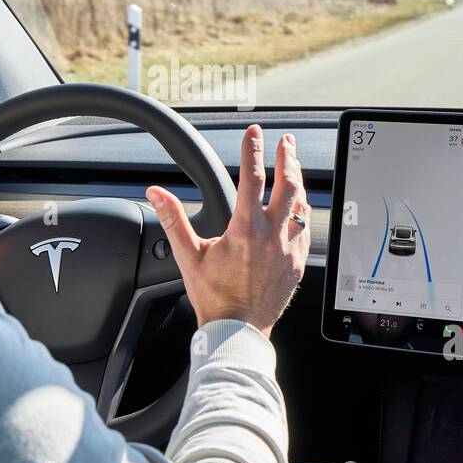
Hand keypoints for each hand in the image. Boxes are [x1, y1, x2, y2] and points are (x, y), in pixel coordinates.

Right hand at [146, 125, 310, 336]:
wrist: (238, 330)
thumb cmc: (214, 297)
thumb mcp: (189, 255)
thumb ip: (173, 219)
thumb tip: (157, 193)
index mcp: (245, 229)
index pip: (252, 177)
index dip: (254, 149)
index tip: (255, 132)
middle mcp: (272, 235)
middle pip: (288, 184)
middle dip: (288, 157)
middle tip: (286, 141)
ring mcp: (289, 249)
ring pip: (301, 204)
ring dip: (298, 182)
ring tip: (293, 167)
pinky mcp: (297, 263)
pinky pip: (305, 229)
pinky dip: (302, 211)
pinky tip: (299, 206)